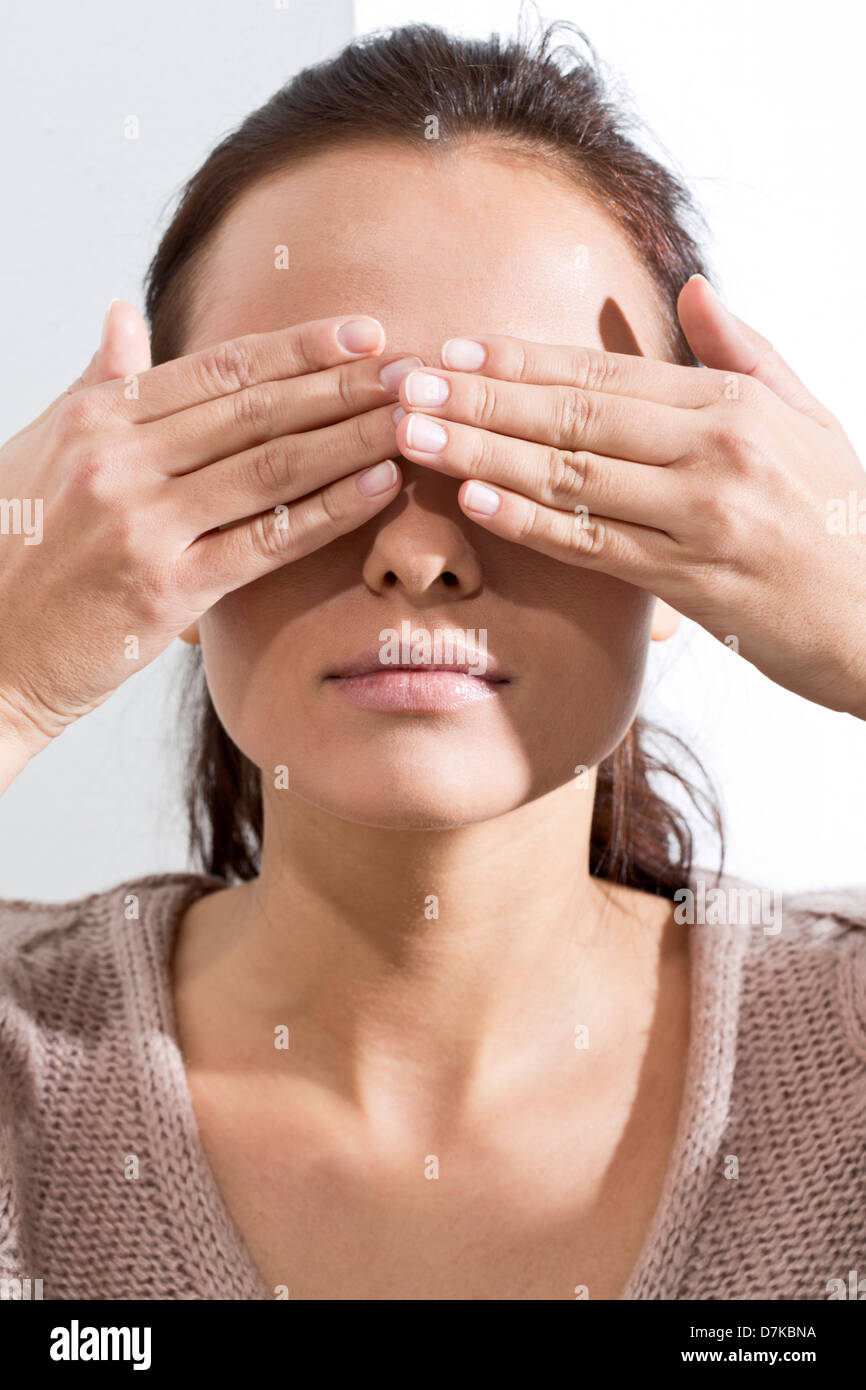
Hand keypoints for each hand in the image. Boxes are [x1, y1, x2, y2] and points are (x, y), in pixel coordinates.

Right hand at [0, 302, 411, 767]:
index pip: (219, 371)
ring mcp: (142, 524)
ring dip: (352, 439)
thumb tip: (122, 313)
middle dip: (344, 386)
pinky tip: (379, 486)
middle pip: (257, 411)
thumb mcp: (42, 451)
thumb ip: (97, 384)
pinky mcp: (165, 590)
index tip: (364, 333)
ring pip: (271, 468)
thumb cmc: (13, 549)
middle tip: (416, 371)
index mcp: (98, 419)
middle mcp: (119, 461)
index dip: (299, 349)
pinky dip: (329, 510)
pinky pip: (266, 541)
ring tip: (414, 420)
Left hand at [394, 276, 865, 716]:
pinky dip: (530, 521)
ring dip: (484, 452)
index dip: (522, 360)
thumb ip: (741, 350)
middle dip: (481, 398)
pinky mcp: (690, 579)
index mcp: (730, 405)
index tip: (456, 349)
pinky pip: (592, 545)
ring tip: (416, 435)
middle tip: (407, 385)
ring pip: (571, 476)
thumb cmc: (841, 515)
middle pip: (573, 417)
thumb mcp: (806, 415)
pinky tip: (474, 499)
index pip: (604, 374)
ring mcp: (698, 516)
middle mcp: (710, 452)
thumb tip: (689, 287)